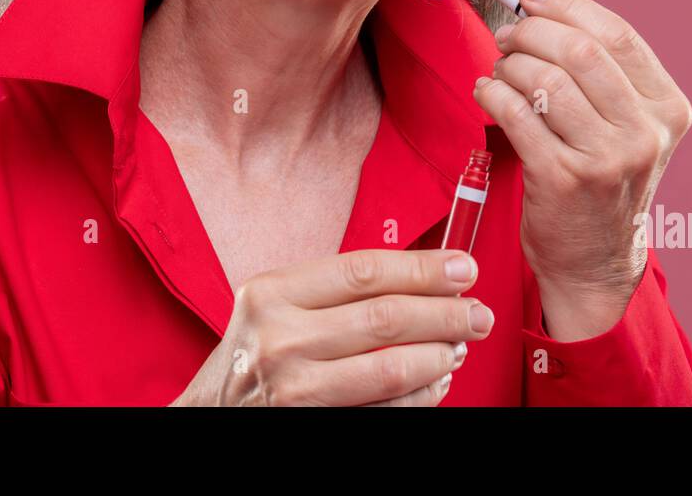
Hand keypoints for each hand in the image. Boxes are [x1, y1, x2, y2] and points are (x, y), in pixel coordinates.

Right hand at [169, 248, 493, 405]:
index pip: (365, 272)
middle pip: (386, 318)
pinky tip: (436, 382)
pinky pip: (386, 410)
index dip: (424, 269)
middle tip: (479, 313)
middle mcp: (279, 338)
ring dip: (440, 356)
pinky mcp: (312, 423)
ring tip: (460, 346)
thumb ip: (340, 288)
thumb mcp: (279, 304)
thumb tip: (430, 278)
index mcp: (273, 293)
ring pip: (391, 369)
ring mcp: (294, 389)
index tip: (465, 269)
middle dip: (446, 314)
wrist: (212, 413)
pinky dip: (422, 396)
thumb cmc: (256, 350)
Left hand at [472, 0, 691, 338]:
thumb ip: (598, 71)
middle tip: (508, 35)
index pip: (617, 35)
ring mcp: (606, 159)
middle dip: (533, 31)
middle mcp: (644, 133)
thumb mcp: (625, 125)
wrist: (596, 261)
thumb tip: (538, 4)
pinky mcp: (563, 180)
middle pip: (581, 51)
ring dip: (511, 65)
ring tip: (500, 71)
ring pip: (546, 80)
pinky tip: (486, 93)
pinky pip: (517, 115)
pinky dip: (492, 93)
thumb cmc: (601, 179)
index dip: (568, 4)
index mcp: (668, 108)